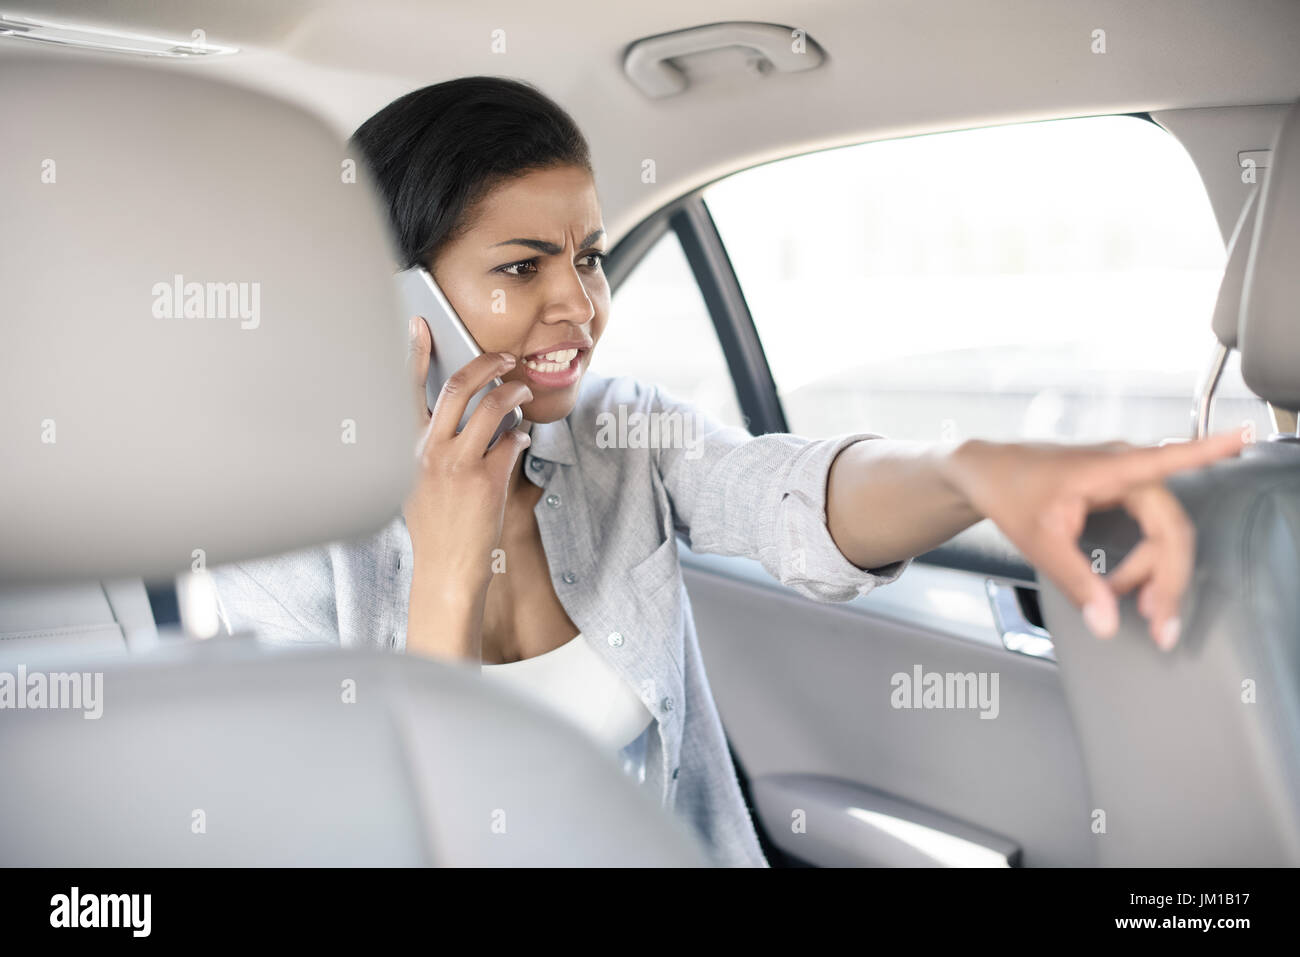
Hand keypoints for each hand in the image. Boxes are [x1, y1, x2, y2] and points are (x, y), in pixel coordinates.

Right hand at [401, 315, 531, 591]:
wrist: (446, 569)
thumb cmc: (434, 528)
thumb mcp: (416, 483)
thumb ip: (430, 448)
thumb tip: (455, 419)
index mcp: (407, 448)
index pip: (405, 390)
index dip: (413, 353)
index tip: (420, 325)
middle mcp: (429, 450)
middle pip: (459, 387)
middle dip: (486, 364)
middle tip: (505, 358)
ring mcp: (458, 464)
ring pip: (492, 408)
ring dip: (514, 393)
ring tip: (524, 392)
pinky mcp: (487, 480)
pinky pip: (512, 440)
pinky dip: (521, 433)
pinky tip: (522, 437)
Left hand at [945, 429, 1246, 649]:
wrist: (987, 474)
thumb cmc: (1010, 493)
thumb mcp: (1040, 543)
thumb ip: (1077, 582)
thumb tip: (1106, 621)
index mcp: (1110, 469)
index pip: (1169, 459)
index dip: (1208, 451)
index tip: (1240, 437)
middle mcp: (1125, 468)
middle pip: (1170, 527)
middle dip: (1169, 576)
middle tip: (1159, 622)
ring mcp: (1125, 478)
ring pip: (1163, 531)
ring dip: (1157, 572)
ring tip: (1136, 606)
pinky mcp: (1121, 490)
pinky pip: (1150, 527)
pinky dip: (1147, 559)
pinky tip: (1137, 585)